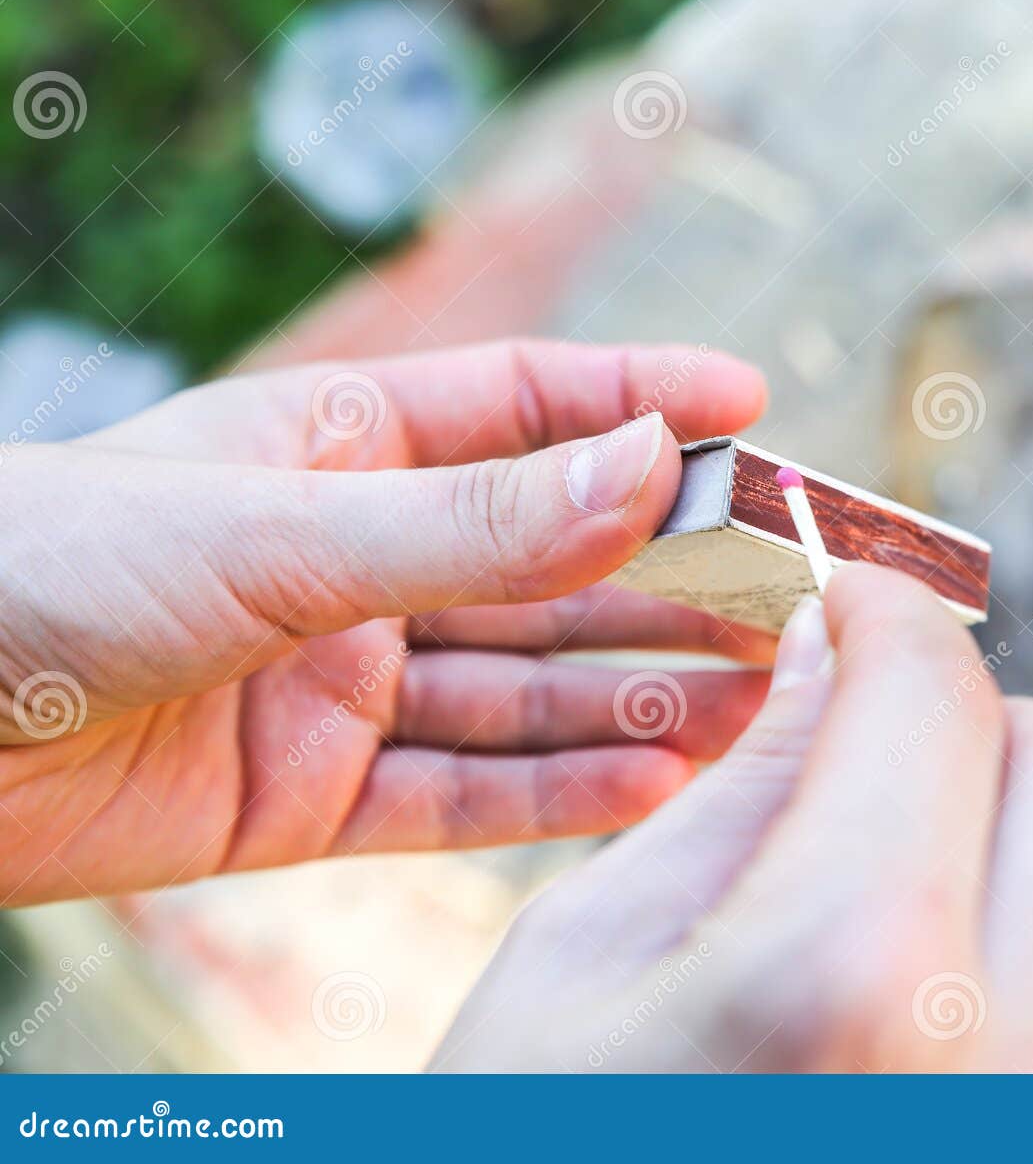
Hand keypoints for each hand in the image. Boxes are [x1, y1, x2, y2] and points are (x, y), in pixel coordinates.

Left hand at [0, 340, 771, 904]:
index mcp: (340, 447)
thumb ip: (472, 521)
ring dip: (637, 695)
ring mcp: (342, 682)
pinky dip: (557, 792)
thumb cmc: (52, 566)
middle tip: (791, 597)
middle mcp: (358, 562)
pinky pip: (463, 794)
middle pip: (549, 567)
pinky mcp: (316, 796)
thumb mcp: (280, 533)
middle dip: (669, 579)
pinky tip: (654, 783)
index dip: (639, 403)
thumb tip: (649, 468)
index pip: (525, 408)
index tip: (750, 412)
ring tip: (758, 704)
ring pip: (525, 689)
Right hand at [435, 565, 1032, 1072]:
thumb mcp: (584, 959)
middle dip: (974, 713)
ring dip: (1001, 815)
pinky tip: (893, 952)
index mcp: (852, 972)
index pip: (939, 696)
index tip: (842, 597)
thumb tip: (833, 648)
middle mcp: (1001, 1056)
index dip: (887, 613)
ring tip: (861, 840)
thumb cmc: (522, 1150)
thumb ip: (740, 785)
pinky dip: (1011, 924)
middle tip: (858, 717)